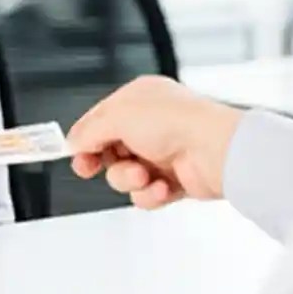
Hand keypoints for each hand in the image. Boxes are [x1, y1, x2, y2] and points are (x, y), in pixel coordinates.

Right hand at [67, 76, 242, 209]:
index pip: (100, 119)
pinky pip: (146, 194)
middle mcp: (151, 124)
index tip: (75, 155)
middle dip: (106, 163)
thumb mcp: (118, 116)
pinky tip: (162, 186)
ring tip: (144, 175)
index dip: (84, 139)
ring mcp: (163, 153)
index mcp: (139, 99)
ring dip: (129, 180)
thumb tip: (74, 141)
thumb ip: (89, 130)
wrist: (218, 152)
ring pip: (125, 176)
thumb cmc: (180, 122)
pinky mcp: (174, 180)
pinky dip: (151, 194)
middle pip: (109, 151)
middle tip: (94, 168)